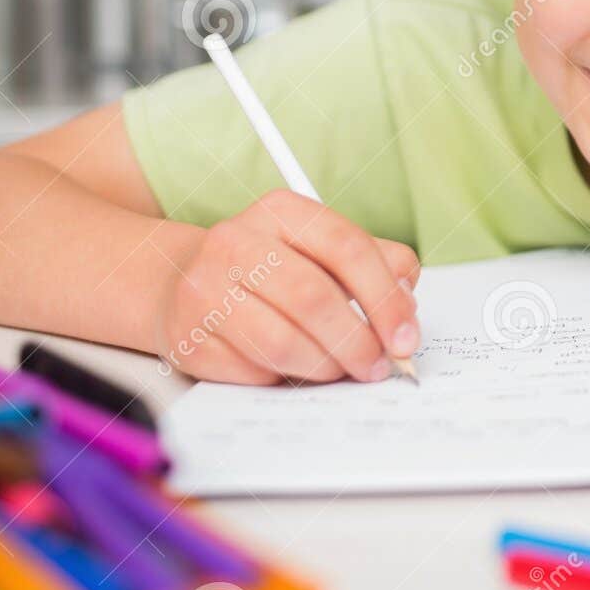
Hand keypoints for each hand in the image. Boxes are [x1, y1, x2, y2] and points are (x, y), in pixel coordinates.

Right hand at [157, 189, 420, 384]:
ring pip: (282, 342)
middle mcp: (235, 242)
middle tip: (377, 365)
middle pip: (313, 297)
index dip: (385, 299)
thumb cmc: (271, 270)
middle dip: (357, 342)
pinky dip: (284, 378)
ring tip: (340, 369)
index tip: (405, 337)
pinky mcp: (188, 337)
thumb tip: (407, 304)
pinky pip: (253, 371)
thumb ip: (377, 264)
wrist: (183, 283)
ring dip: (325, 366)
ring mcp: (203, 289)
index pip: (347, 247)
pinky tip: (293, 369)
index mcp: (280, 211)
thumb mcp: (323, 250)